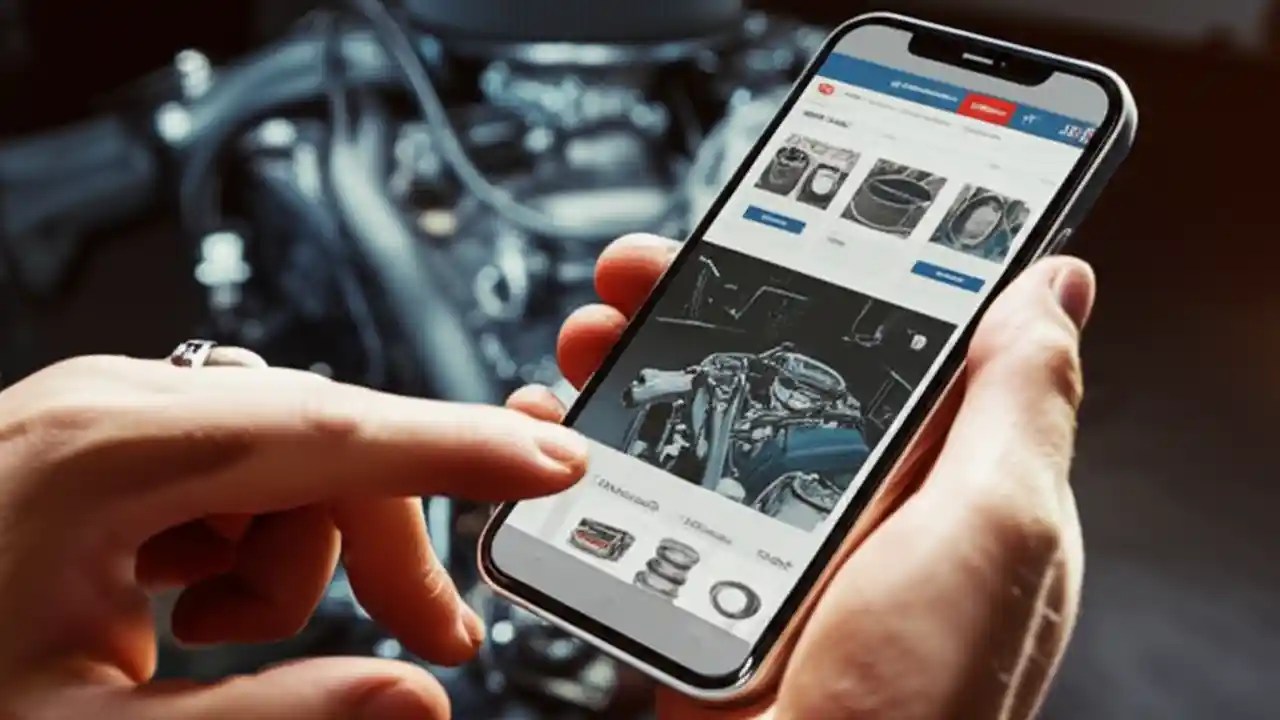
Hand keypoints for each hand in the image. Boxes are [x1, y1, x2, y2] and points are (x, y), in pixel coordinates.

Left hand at [0, 356, 587, 718]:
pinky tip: (181, 598)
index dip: (459, 449)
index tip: (552, 467)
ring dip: (296, 557)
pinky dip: (247, 538)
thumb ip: (275, 717)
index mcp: (107, 454)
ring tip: (210, 634)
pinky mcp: (107, 436)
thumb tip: (413, 701)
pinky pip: (235, 466)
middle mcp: (115, 402)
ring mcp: (107, 410)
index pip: (334, 431)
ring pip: (291, 460)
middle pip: (328, 445)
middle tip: (438, 643)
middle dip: (387, 548)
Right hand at [538, 234, 1095, 719]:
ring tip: (585, 343)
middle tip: (636, 273)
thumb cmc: (911, 706)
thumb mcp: (993, 534)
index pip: (891, 344)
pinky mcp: (707, 593)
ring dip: (633, 371)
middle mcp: (862, 515)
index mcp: (948, 488)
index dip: (826, 271)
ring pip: (701, 427)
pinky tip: (560, 434)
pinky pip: (649, 504)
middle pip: (774, 374)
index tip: (762, 216)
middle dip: (697, 308)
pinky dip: (596, 460)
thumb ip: (1018, 405)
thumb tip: (1054, 286)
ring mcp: (778, 554)